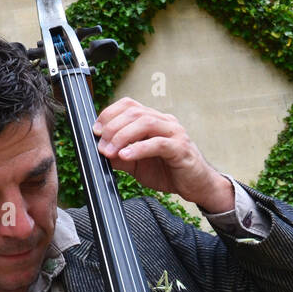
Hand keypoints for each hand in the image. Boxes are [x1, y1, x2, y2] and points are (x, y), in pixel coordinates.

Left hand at [93, 97, 233, 212]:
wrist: (196, 186)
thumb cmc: (169, 172)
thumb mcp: (137, 164)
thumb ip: (120, 155)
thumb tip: (101, 150)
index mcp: (154, 121)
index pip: (129, 105)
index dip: (109, 114)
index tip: (95, 130)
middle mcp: (164, 122)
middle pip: (134, 112)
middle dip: (112, 127)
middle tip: (101, 145)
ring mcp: (174, 133)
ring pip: (145, 123)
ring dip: (122, 136)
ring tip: (110, 151)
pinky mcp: (180, 149)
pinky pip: (157, 143)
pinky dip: (138, 148)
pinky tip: (126, 155)